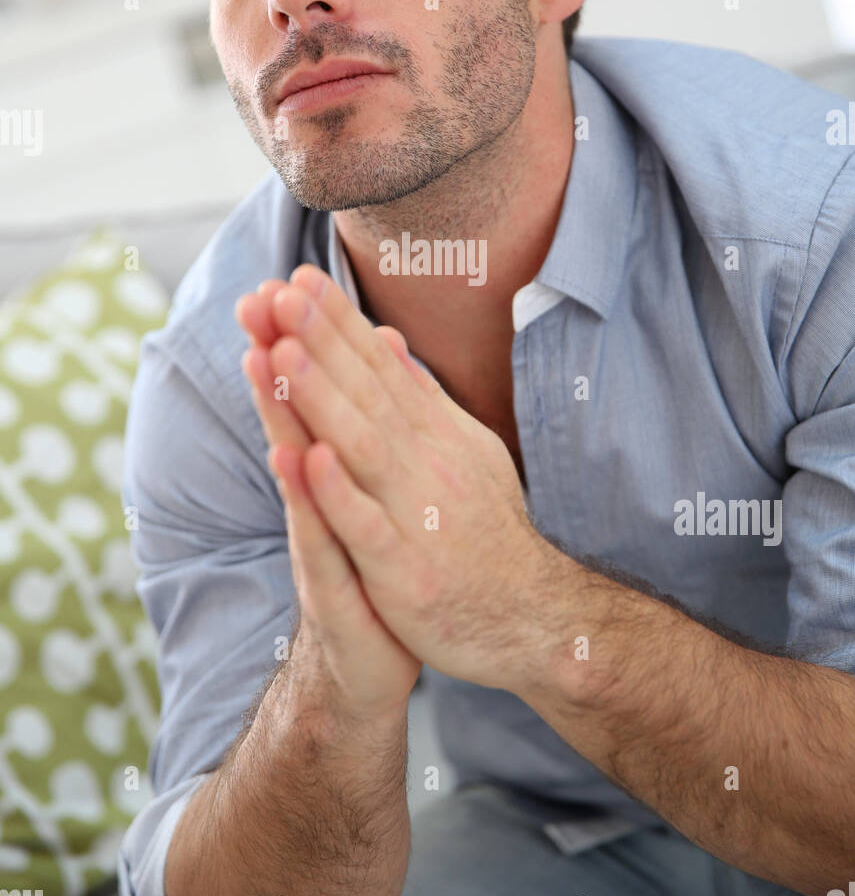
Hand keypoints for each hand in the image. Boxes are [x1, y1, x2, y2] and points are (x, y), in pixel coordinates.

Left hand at [239, 268, 565, 696]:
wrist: (533, 619)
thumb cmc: (486, 534)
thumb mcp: (465, 453)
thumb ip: (423, 401)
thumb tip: (388, 344)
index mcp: (437, 435)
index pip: (381, 367)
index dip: (340, 322)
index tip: (300, 277)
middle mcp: (430, 463)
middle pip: (368, 393)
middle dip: (321, 341)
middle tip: (279, 292)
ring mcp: (418, 515)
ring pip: (364, 447)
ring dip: (321, 399)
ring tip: (281, 353)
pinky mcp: (406, 571)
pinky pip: (368, 526)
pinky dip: (338, 492)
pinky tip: (309, 458)